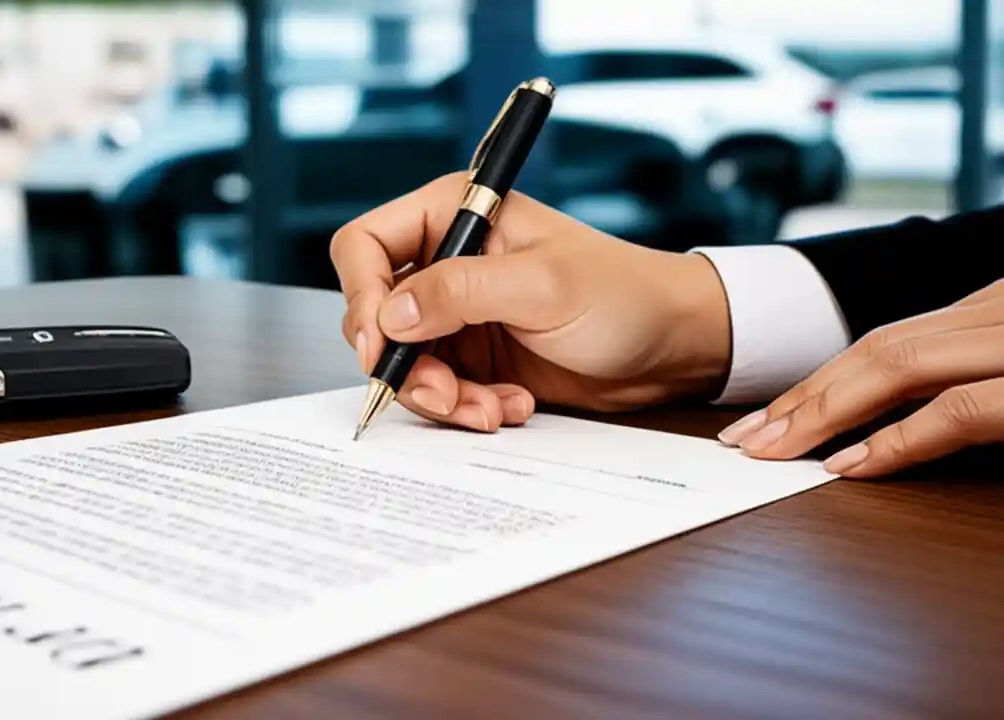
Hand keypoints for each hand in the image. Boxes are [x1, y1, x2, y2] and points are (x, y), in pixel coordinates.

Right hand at [331, 172, 732, 431]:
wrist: (672, 346)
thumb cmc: (623, 293)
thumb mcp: (542, 286)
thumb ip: (459, 293)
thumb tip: (390, 315)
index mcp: (454, 215)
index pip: (365, 246)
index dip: (361, 296)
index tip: (380, 345)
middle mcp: (446, 262)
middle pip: (377, 315)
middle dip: (405, 363)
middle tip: (444, 393)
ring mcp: (458, 314)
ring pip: (406, 361)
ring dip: (441, 395)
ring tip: (492, 408)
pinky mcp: (474, 357)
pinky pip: (440, 390)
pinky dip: (467, 407)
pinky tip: (513, 406)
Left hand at [722, 280, 1003, 476]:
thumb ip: (965, 375)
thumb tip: (912, 412)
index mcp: (991, 310)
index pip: (887, 343)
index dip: (819, 382)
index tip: (766, 418)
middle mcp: (995, 314)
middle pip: (877, 351)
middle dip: (803, 398)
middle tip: (745, 439)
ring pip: (897, 368)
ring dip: (824, 413)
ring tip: (771, 452)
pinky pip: (955, 411)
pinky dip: (896, 440)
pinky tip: (848, 465)